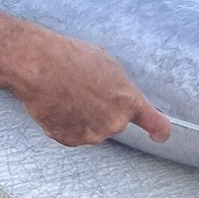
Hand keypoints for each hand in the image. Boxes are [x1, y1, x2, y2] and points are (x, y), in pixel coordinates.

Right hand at [0, 2, 169, 148]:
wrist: (38, 66)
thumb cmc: (71, 57)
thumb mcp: (107, 64)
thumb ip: (119, 86)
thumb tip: (117, 95)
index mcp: (128, 101)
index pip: (155, 124)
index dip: (159, 130)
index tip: (159, 135)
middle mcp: (114, 123)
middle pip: (113, 122)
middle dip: (102, 111)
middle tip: (82, 90)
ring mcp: (91, 134)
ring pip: (91, 129)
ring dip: (81, 117)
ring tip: (65, 93)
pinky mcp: (69, 140)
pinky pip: (70, 134)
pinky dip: (63, 123)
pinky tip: (55, 104)